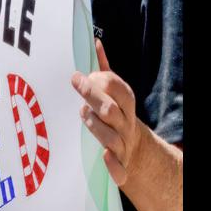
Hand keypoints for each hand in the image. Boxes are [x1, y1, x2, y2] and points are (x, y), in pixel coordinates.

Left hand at [71, 38, 144, 188]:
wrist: (135, 153)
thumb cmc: (115, 115)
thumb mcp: (114, 93)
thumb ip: (104, 70)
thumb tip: (95, 42)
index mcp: (125, 103)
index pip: (117, 88)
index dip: (98, 80)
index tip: (78, 75)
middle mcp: (126, 123)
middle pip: (110, 109)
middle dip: (93, 97)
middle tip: (75, 84)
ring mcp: (123, 145)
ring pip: (110, 136)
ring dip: (95, 126)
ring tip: (83, 116)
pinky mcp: (121, 167)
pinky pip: (119, 169)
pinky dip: (113, 165)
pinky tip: (105, 156)